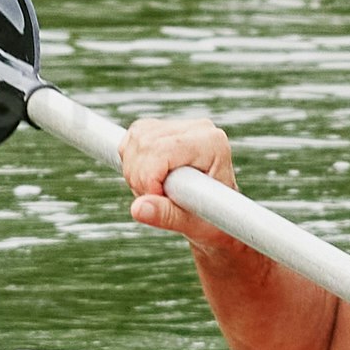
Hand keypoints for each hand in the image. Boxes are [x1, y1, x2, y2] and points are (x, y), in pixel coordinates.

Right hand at [115, 110, 235, 234]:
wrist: (217, 213)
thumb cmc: (212, 220)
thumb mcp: (192, 223)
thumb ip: (166, 215)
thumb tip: (137, 209)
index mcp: (212, 144)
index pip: (161, 150)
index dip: (148, 179)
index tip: (158, 199)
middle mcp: (198, 128)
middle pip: (144, 143)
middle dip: (139, 178)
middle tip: (156, 200)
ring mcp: (180, 126)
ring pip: (135, 139)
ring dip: (134, 173)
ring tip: (155, 193)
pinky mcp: (163, 129)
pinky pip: (131, 140)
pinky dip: (131, 164)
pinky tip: (150, 180)